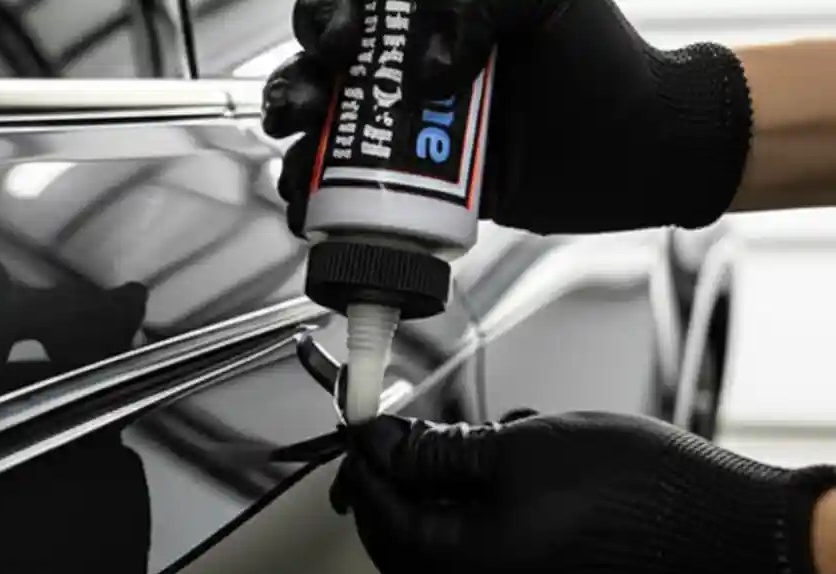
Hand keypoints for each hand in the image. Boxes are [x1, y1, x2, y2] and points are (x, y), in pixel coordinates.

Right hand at [263, 0, 752, 236]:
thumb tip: (429, 65)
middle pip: (320, 63)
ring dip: (294, 140)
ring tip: (301, 152)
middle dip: (298, 80)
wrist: (633, 152)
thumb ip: (480, 3)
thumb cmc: (601, 65)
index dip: (329, 15)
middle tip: (312, 102)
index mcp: (432, 13)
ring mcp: (404, 125)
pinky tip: (311, 201)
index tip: (343, 41)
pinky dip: (313, 197)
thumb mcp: (544, 3)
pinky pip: (343, 188)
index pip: (355, 4)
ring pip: (319, 126)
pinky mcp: (409, 184)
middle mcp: (408, 64)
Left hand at [333, 412, 835, 573]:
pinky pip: (504, 567)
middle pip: (411, 546)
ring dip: (454, 497)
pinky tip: (524, 475)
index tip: (363, 431)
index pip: (383, 518)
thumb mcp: (528, 446)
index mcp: (469, 570)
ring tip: (484, 441)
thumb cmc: (653, 500)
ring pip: (460, 553)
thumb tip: (389, 443)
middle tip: (402, 443)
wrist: (752, 549)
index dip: (367, 466)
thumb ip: (442, 450)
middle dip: (401, 487)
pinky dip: (494, 520)